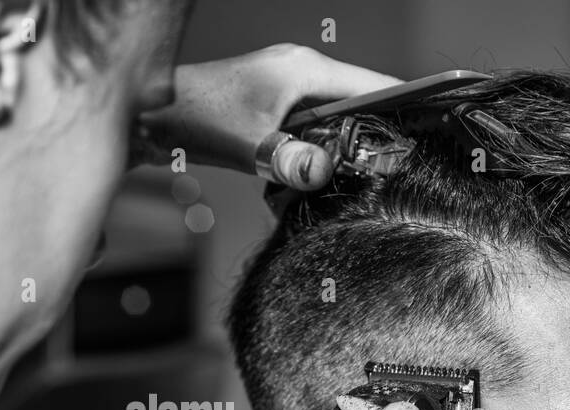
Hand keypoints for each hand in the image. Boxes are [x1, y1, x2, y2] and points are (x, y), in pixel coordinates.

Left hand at [134, 44, 396, 189]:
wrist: (150, 114)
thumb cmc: (196, 116)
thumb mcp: (250, 144)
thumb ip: (291, 160)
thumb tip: (324, 174)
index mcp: (304, 69)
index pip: (372, 85)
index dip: (398, 111)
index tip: (418, 140)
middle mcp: (299, 73)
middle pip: (354, 104)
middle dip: (369, 137)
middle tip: (385, 172)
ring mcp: (283, 90)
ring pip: (329, 121)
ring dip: (336, 149)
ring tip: (351, 179)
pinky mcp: (268, 110)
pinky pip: (305, 130)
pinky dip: (311, 152)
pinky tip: (310, 177)